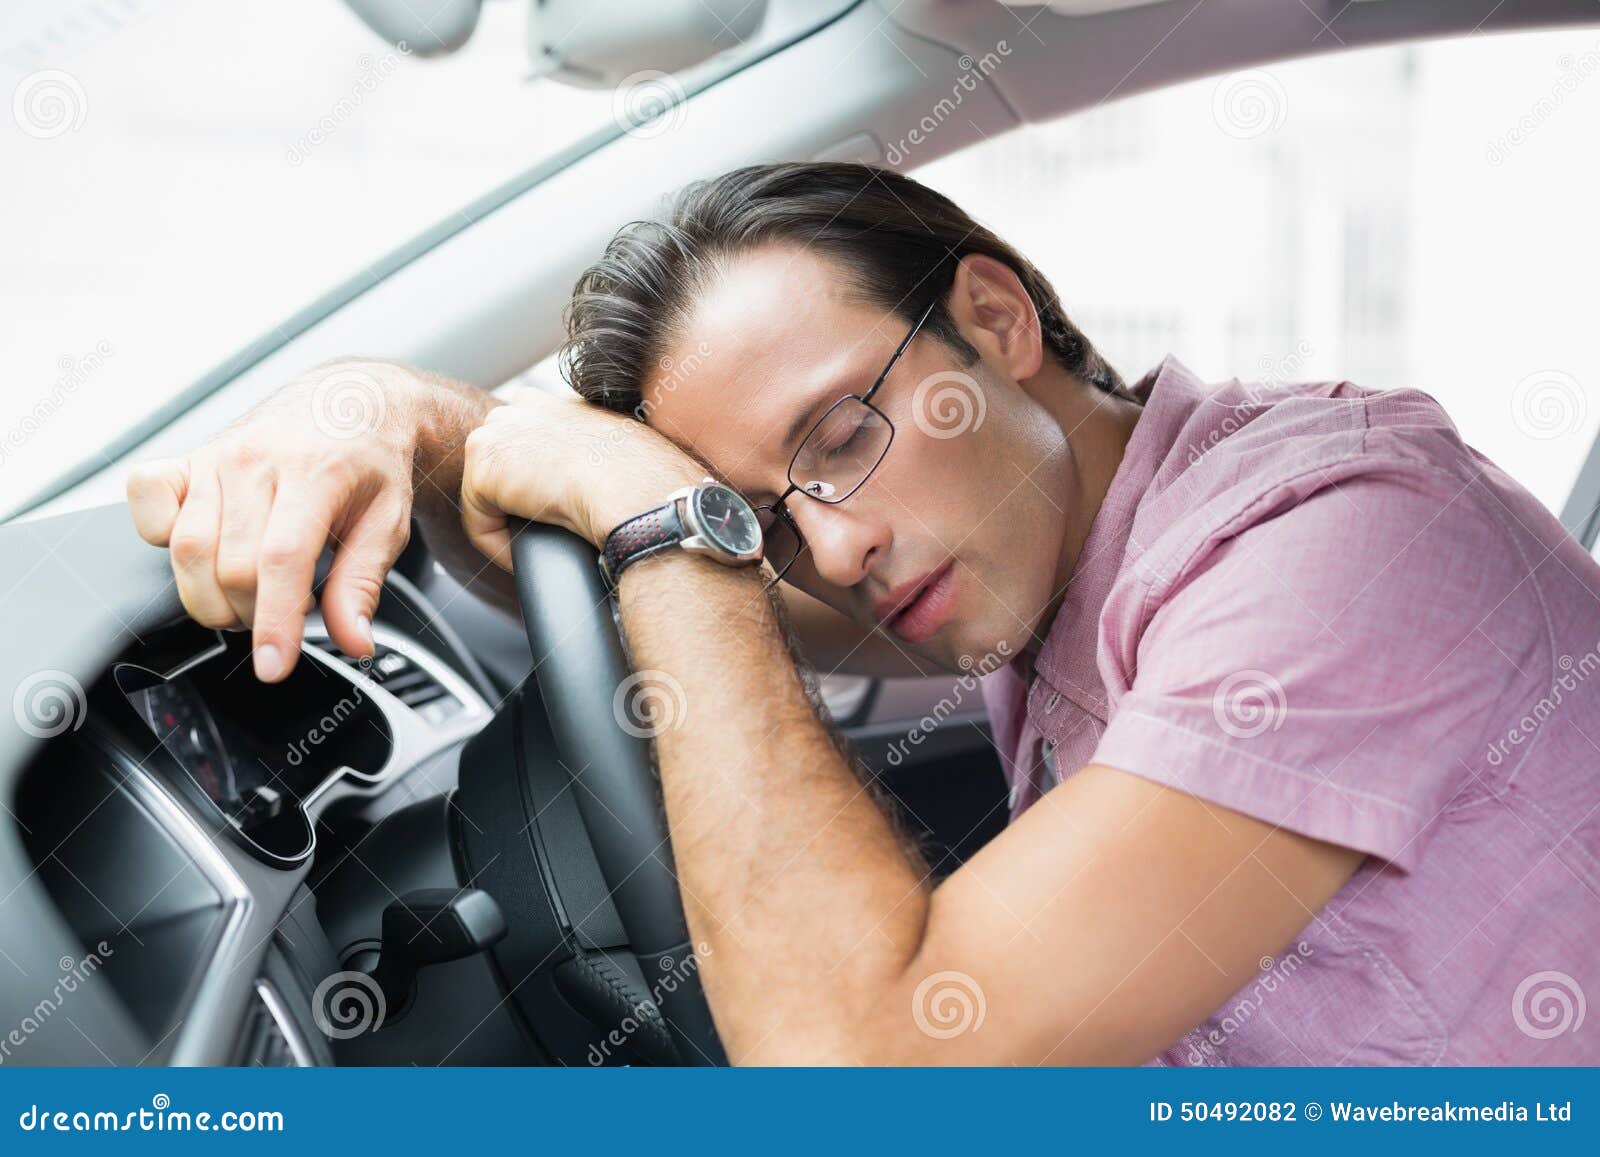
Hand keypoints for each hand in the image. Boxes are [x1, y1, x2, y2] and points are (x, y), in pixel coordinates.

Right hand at [126, 361, 423, 681]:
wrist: (350, 401)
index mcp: (316, 471)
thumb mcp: (389, 522)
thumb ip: (364, 584)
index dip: (274, 621)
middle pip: (230, 565)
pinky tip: (203, 551)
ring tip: (251, 595)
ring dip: (211, 595)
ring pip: (186, 548)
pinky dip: (159, 536)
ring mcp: (216, 456)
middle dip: (253, 613)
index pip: (282, 560)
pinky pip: (146, 499)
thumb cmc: (371, 462)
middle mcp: (257, 458)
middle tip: (281, 614)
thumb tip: (354, 641)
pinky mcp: (187, 458)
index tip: (274, 666)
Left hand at [461, 389, 702, 568]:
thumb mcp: (615, 451)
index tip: (551, 515)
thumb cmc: (644, 477)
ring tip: (533, 549)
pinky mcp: (485, 468)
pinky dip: (497, 548)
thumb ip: (588, 453)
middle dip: (511, 502)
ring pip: (485, 495)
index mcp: (552, 401)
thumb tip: (588, 481)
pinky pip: (478, 523)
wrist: (638, 490)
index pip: (522, 443)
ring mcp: (499, 434)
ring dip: (505, 526)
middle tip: (539, 536)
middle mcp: (520, 407)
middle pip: (498, 466)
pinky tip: (522, 559)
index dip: (531, 483)